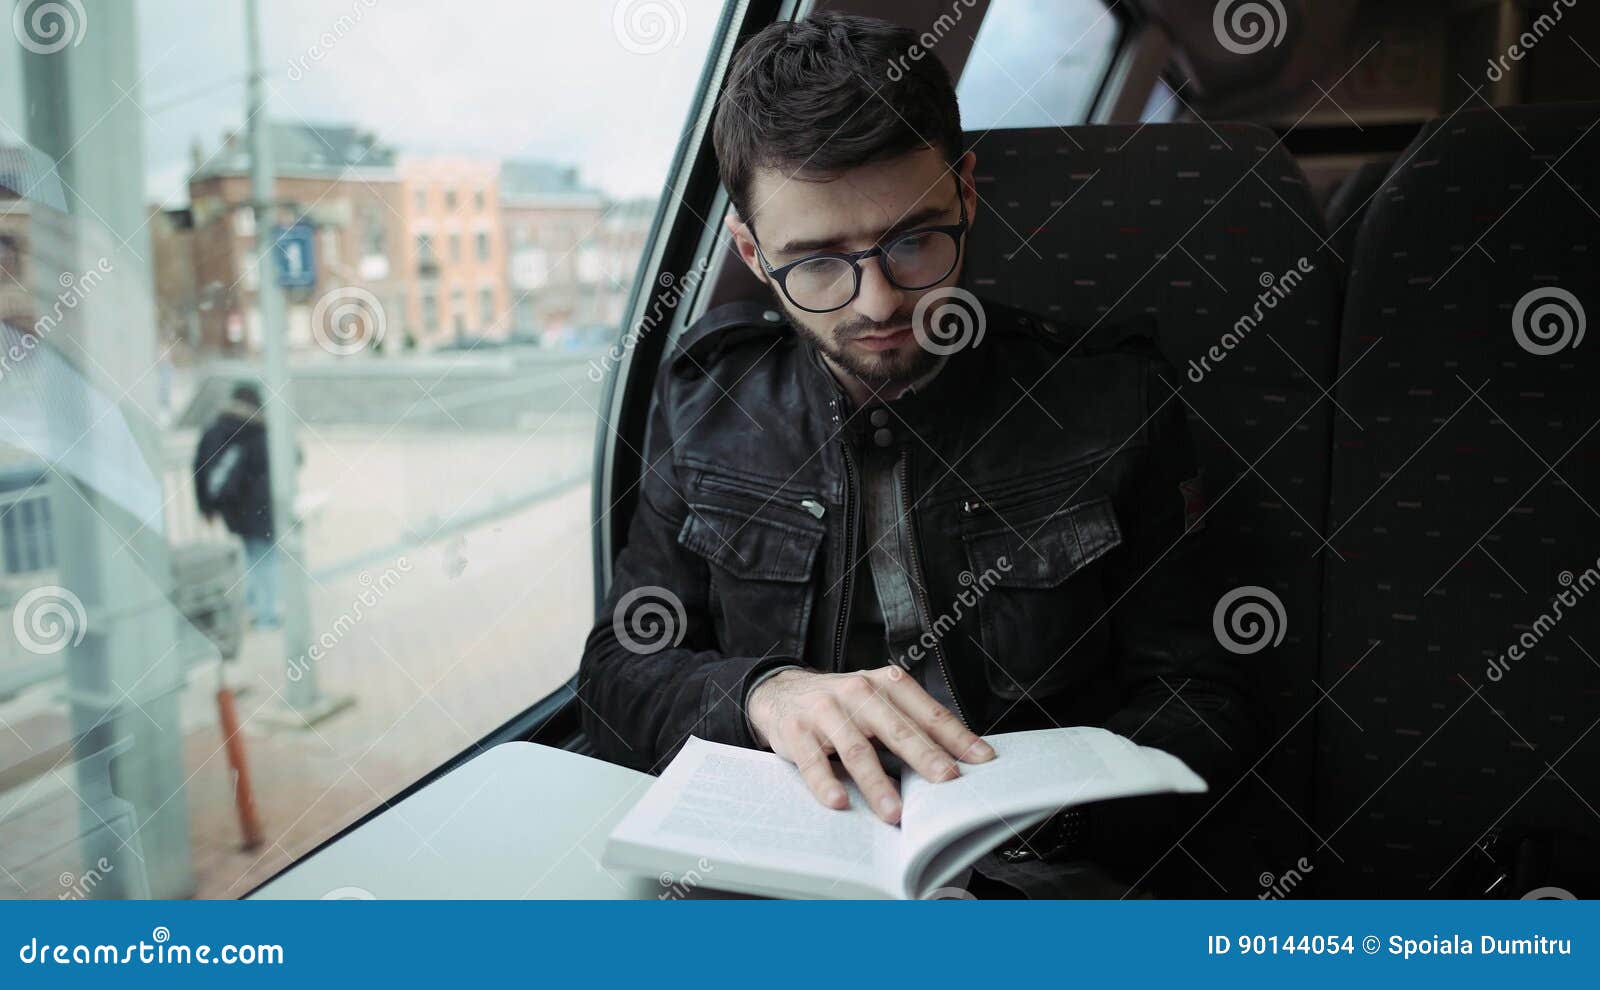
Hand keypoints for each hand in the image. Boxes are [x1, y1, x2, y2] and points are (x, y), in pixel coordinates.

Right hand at [747, 665, 995, 822]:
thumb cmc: (845, 705)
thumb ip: (913, 724)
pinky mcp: (796, 730)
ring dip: (877, 783)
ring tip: (894, 812)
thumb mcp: (880, 702)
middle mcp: (859, 691)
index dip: (956, 737)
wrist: (782, 692)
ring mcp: (825, 710)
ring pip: (856, 749)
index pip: (927, 712)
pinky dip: (825, 783)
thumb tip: (959, 760)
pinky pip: (812, 761)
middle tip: (946, 781)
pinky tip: (839, 802)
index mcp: (887, 683)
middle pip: (896, 728)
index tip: (982, 760)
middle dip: (924, 756)